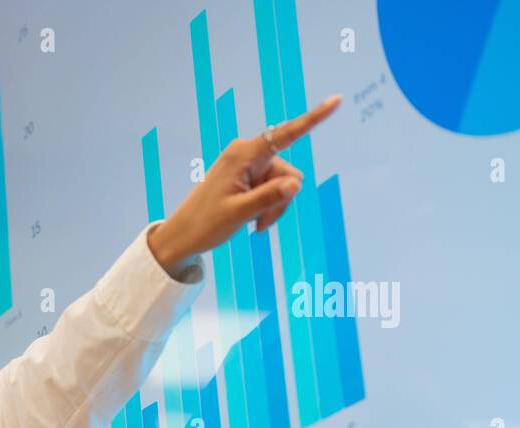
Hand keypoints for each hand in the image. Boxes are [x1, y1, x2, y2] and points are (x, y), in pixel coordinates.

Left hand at [147, 93, 341, 274]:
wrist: (182, 236)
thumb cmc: (205, 224)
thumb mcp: (239, 213)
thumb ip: (269, 198)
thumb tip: (297, 183)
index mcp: (243, 154)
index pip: (287, 133)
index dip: (314, 118)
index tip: (337, 99)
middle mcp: (248, 154)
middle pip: (288, 173)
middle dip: (282, 199)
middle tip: (260, 224)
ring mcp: (248, 166)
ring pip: (283, 185)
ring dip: (274, 207)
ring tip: (253, 224)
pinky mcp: (248, 178)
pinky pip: (272, 190)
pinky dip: (268, 207)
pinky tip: (252, 221)